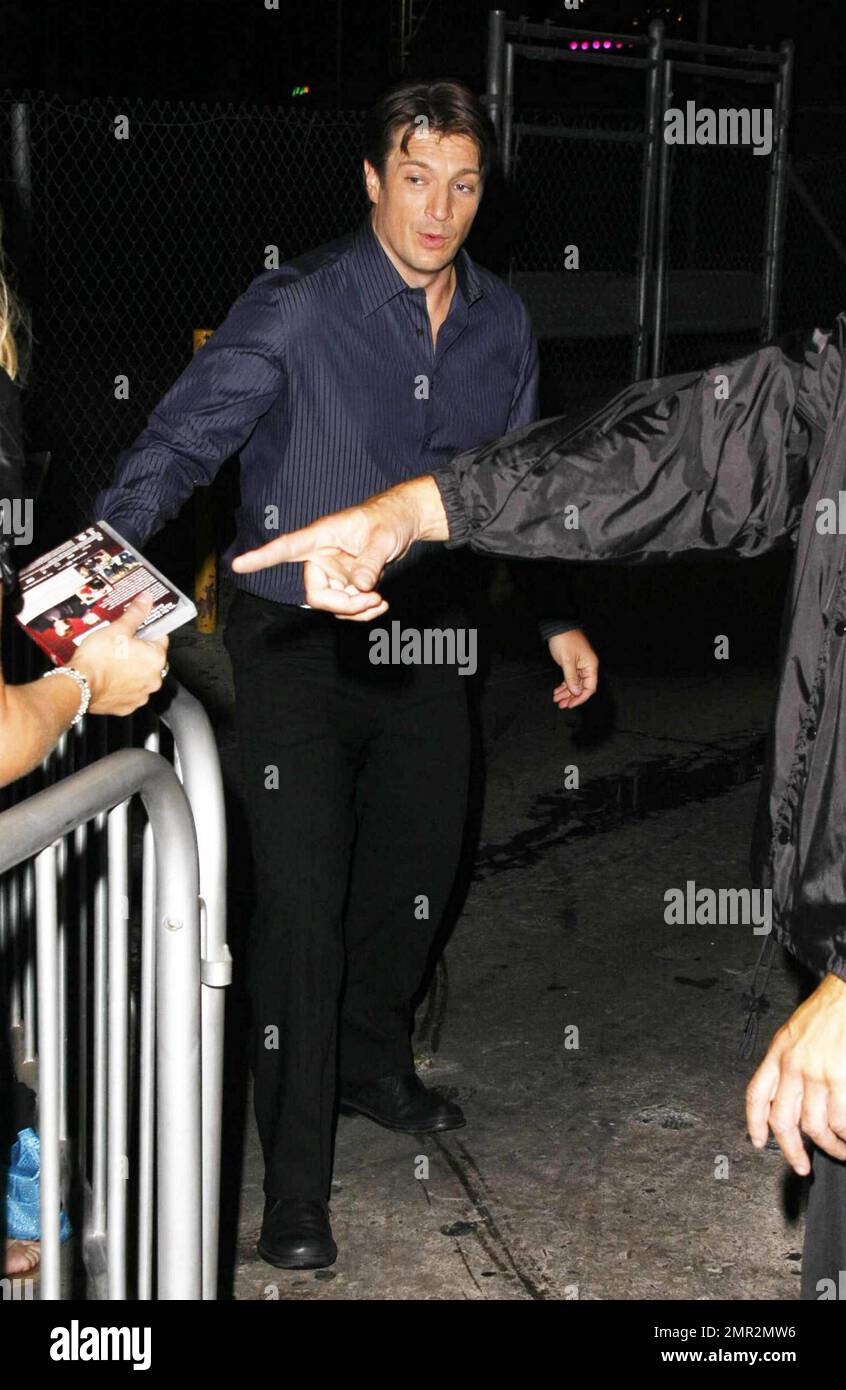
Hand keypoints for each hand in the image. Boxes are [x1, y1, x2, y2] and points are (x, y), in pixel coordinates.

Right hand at [73, 591, 169, 715]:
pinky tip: (109, 677)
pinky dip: (121, 686)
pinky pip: (128, 692)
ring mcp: (141, 695)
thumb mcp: (118, 629)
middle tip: (120, 645)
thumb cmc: (98, 658)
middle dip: (137, 651)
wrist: (79, 685)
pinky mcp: (128, 707)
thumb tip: (146, 600)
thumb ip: (135, 614)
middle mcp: (154, 679)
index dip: (146, 632)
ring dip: (130, 669)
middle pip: (150, 659)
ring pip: (140, 677)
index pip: (160, 638)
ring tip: (112, 661)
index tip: (135, 631)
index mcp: (156, 658)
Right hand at [231, 476, 447, 619]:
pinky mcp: (346, 582)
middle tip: (371, 601)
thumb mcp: (382, 539)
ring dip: (355, 610)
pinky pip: (346, 605)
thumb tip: (360, 587)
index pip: (286, 547)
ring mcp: (333, 571)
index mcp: (321, 536)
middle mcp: (322, 556)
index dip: (261, 557)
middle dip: (343, 604)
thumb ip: (370, 562)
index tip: (239, 564)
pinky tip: (379, 604)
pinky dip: (361, 610)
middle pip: (317, 594)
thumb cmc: (390, 518)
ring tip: (379, 602)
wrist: (405, 522)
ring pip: (332, 604)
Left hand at [548, 628, 598, 708]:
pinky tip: (557, 691)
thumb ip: (572, 678)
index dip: (581, 698)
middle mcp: (588, 667)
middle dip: (571, 697)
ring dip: (566, 692)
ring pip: (575, 684)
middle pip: (582, 687)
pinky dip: (564, 685)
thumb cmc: (564, 641)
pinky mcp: (573, 664)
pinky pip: (570, 678)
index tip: (571, 704)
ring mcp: (580, 666)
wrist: (558, 627)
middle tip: (561, 704)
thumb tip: (577, 693)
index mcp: (590, 666)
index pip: (590, 687)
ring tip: (556, 699)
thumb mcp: (567, 661)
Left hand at [746, 972, 845, 1173]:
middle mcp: (793, 1064)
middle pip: (783, 1120)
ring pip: (815, 1126)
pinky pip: (841, 1120)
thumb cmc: (831, 1009)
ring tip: (841, 1151)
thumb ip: (791, 1061)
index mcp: (779, 1052)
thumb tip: (794, 1095)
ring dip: (830, 1146)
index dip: (754, 1122)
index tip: (756, 1141)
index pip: (757, 1094)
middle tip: (801, 1166)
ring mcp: (817, 1073)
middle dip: (791, 1150)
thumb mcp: (797, 1032)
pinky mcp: (840, 1079)